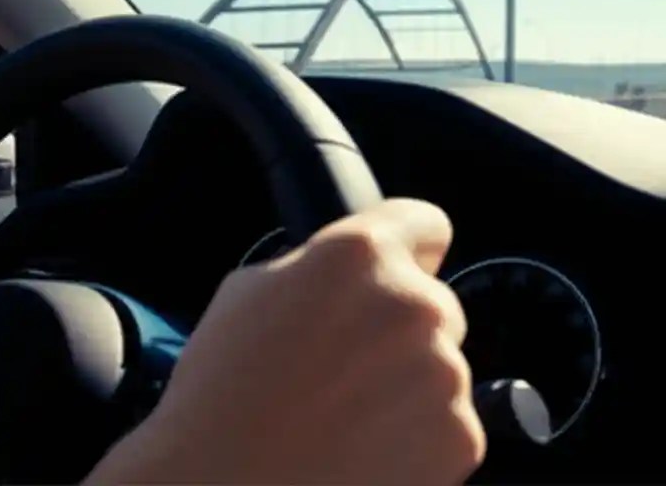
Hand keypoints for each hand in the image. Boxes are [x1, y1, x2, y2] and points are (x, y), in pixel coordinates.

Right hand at [89, 199, 483, 484]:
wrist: (226, 483)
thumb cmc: (222, 392)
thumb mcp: (247, 292)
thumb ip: (313, 268)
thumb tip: (341, 274)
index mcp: (358, 255)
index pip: (424, 223)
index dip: (405, 247)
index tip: (397, 267)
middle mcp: (413, 305)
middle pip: (432, 303)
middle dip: (396, 328)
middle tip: (341, 364)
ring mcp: (443, 374)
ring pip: (439, 367)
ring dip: (405, 384)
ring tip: (341, 412)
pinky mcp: (460, 436)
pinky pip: (449, 423)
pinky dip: (414, 436)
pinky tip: (360, 444)